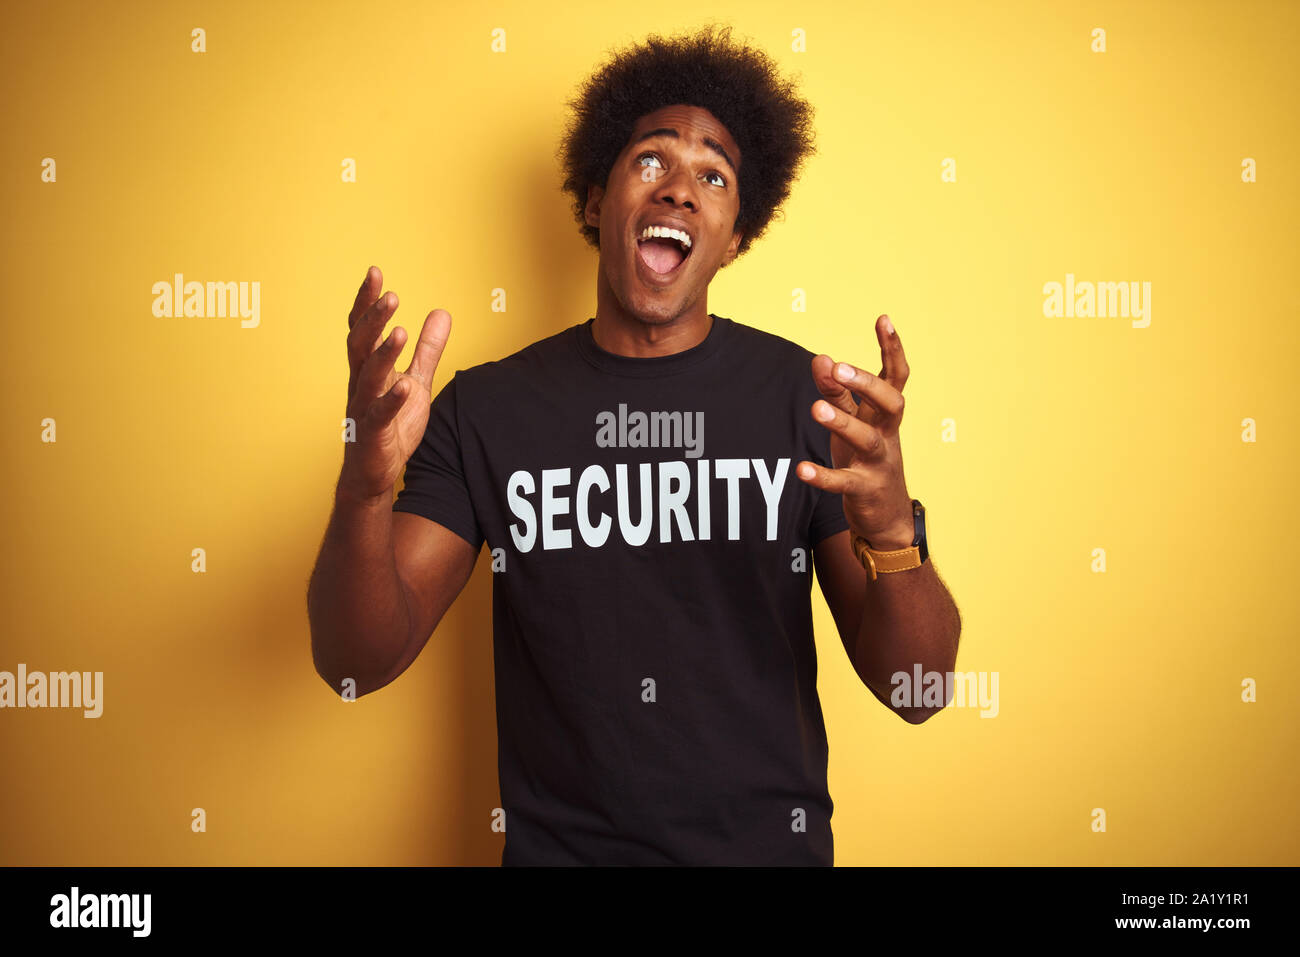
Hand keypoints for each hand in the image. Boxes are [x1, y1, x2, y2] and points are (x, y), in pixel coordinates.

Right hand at [339, 266, 451, 503]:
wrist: (374, 472)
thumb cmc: (391, 426)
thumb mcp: (417, 381)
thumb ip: (428, 350)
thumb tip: (442, 313)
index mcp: (369, 368)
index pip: (363, 328)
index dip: (367, 301)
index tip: (376, 272)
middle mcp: (361, 383)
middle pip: (360, 345)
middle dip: (372, 319)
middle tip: (390, 295)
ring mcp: (363, 408)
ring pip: (368, 376)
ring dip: (383, 354)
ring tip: (399, 330)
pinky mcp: (372, 433)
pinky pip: (379, 415)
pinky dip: (391, 400)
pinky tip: (405, 387)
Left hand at [796, 315, 914, 548]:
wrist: (887, 518)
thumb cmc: (866, 460)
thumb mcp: (853, 422)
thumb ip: (837, 392)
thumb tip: (820, 358)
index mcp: (887, 415)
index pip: (896, 377)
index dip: (893, 348)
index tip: (883, 319)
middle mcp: (889, 435)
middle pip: (891, 403)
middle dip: (867, 383)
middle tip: (837, 367)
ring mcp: (880, 464)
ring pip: (867, 440)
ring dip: (843, 422)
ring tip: (816, 408)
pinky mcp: (865, 491)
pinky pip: (844, 483)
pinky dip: (823, 476)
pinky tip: (801, 469)